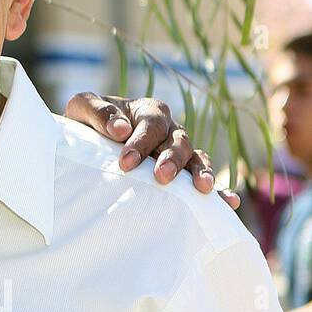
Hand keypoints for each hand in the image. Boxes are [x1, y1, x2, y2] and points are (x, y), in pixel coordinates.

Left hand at [64, 92, 240, 209]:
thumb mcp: (84, 107)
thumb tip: (121, 129)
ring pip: (196, 158)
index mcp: (149, 111)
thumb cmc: (88, 120)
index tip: (125, 163)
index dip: (140, 143)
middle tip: (161, 177)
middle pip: (179, 141)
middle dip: (172, 159)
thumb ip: (99, 113)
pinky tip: (227, 203)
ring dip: (200, 172)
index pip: (151, 125)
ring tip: (202, 189)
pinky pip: (202, 178)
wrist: (89, 137)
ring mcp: (179, 151)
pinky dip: (219, 190)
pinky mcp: (182, 172)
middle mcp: (170, 129)